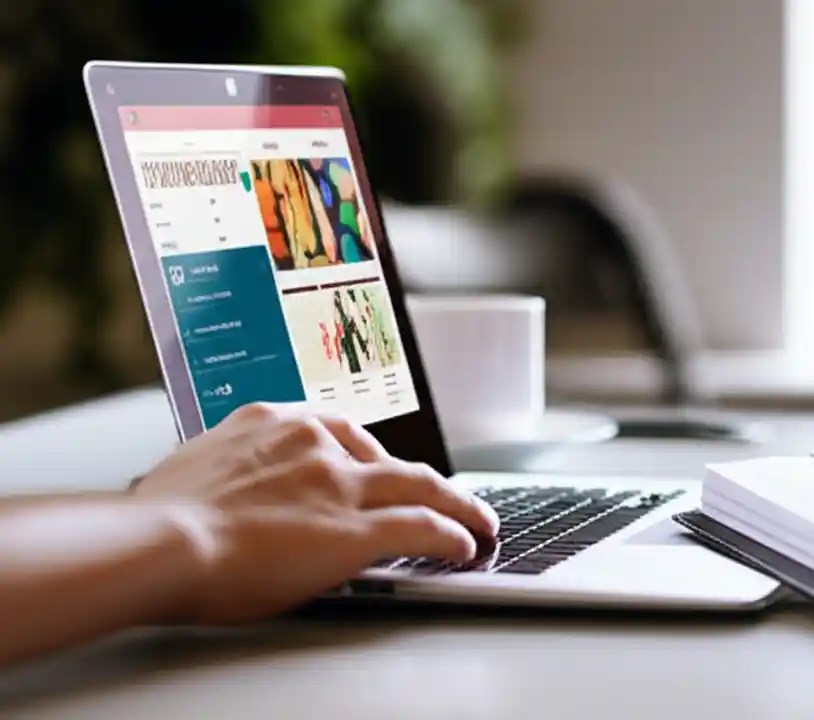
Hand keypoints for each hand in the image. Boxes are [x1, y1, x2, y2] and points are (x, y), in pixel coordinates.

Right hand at [133, 403, 497, 623]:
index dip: (367, 453)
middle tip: (442, 495)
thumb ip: (231, 472)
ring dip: (458, 504)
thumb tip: (234, 493)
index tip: (376, 466)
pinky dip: (451, 534)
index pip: (337, 430)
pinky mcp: (355, 530)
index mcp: (270, 422)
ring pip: (420, 486)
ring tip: (478, 521)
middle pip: (389, 456)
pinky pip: (422, 527)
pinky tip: (465, 545)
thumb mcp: (196, 472)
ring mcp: (339, 485)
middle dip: (421, 478)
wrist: (156, 543)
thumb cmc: (156, 522)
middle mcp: (314, 444)